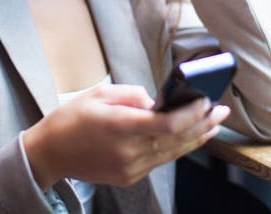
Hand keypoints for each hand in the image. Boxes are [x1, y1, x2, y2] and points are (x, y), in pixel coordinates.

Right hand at [22, 84, 229, 189]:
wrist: (50, 153)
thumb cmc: (71, 119)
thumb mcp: (99, 93)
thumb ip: (133, 94)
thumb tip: (157, 101)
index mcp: (120, 126)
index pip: (168, 123)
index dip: (192, 113)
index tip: (205, 101)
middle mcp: (128, 151)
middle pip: (177, 140)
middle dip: (203, 124)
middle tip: (220, 111)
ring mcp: (130, 168)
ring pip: (172, 153)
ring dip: (196, 138)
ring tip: (213, 125)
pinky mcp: (129, 177)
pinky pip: (159, 161)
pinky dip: (176, 148)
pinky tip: (187, 138)